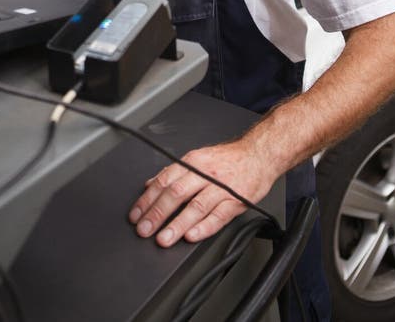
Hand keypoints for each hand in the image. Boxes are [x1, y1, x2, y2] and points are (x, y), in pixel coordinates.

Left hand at [128, 141, 275, 247]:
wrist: (258, 155)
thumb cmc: (227, 160)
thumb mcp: (198, 159)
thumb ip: (174, 173)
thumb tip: (150, 184)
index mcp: (192, 162)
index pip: (164, 181)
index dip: (148, 199)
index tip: (136, 215)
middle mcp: (204, 174)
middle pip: (176, 193)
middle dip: (157, 213)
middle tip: (144, 230)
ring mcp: (221, 188)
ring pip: (195, 206)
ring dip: (177, 224)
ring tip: (163, 238)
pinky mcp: (236, 201)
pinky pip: (218, 216)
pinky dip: (204, 226)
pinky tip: (191, 235)